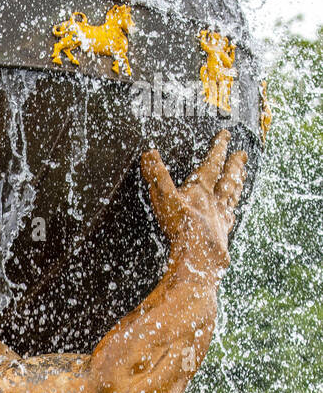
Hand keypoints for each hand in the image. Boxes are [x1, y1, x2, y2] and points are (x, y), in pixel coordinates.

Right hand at [141, 130, 246, 266]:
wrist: (198, 257)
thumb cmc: (181, 228)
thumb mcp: (164, 197)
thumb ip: (157, 175)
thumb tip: (149, 154)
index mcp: (201, 188)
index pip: (212, 163)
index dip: (219, 148)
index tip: (226, 136)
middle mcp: (214, 201)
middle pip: (228, 179)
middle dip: (234, 165)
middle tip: (243, 154)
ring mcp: (220, 218)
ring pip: (232, 197)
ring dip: (237, 185)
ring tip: (243, 176)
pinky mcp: (221, 235)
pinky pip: (230, 219)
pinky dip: (232, 212)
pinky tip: (233, 212)